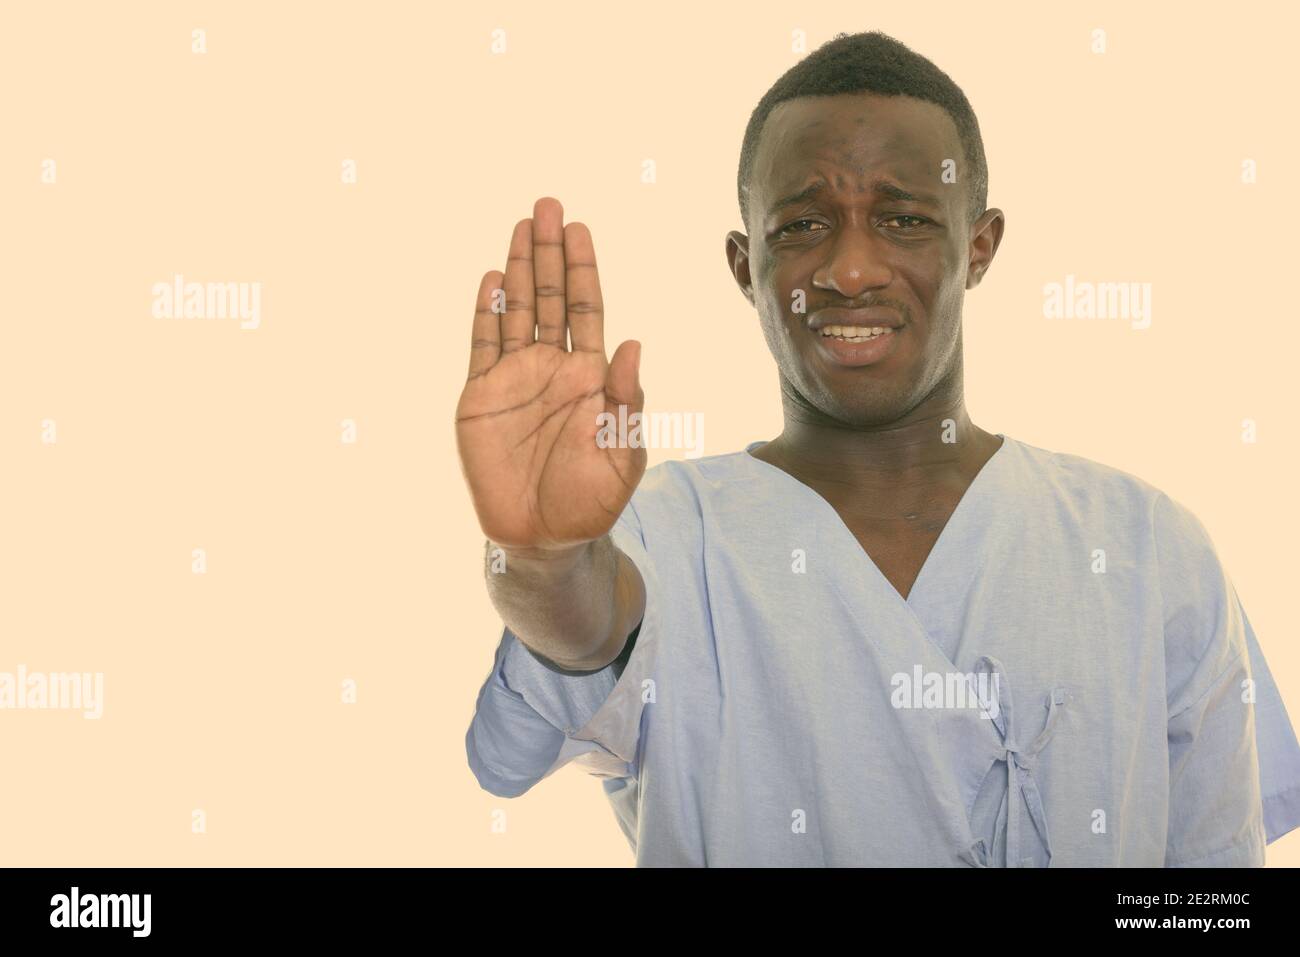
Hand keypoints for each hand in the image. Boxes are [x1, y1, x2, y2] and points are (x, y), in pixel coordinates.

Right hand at [455, 197, 646, 551]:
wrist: (542, 538)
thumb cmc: (590, 502)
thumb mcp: (621, 456)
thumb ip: (627, 402)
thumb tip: (635, 344)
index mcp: (589, 377)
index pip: (586, 310)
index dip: (582, 270)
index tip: (580, 230)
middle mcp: (552, 368)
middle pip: (549, 298)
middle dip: (549, 252)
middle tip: (548, 205)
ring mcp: (514, 379)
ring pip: (515, 311)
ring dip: (517, 269)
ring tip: (521, 224)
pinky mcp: (481, 397)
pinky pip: (482, 345)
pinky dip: (485, 312)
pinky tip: (490, 279)